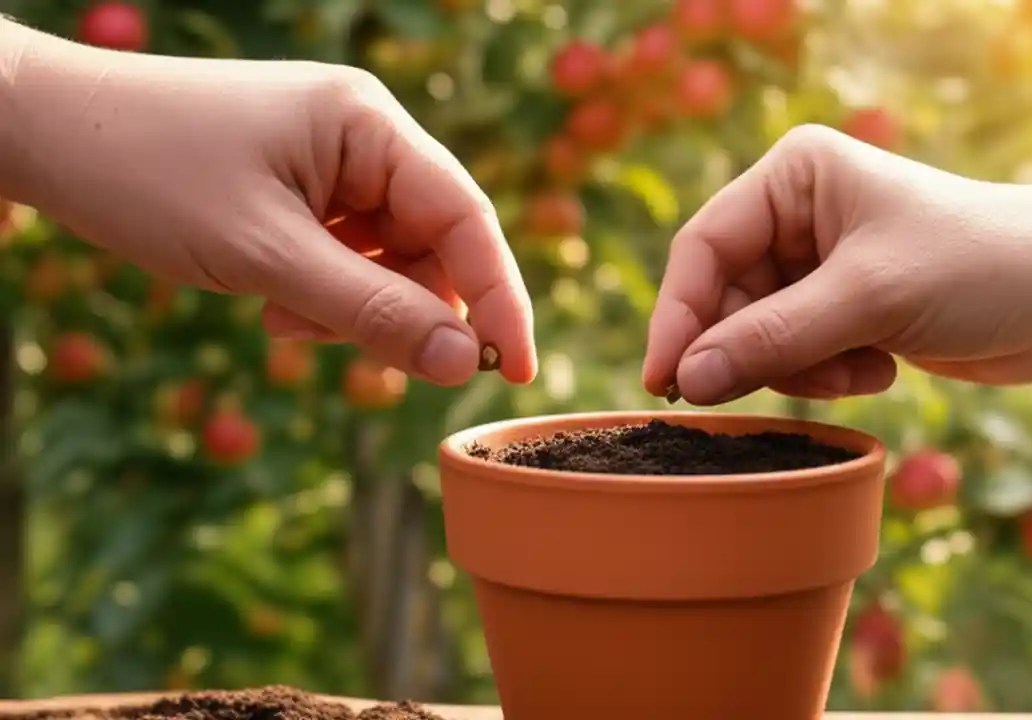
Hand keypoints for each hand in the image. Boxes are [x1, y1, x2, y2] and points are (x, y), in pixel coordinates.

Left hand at [1, 23, 534, 385]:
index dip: (499, 297)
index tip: (514, 370)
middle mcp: (364, 138)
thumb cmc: (150, 174)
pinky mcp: (303, 189)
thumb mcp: (266, 257)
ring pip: (387, 262)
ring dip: (350, 308)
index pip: (465, 218)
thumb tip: (460, 362)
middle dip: (398, 309)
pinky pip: (347, 258)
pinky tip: (272, 304)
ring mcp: (332, 163)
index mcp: (369, 125)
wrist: (47, 132)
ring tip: (281, 318)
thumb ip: (370, 311)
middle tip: (354, 351)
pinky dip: (321, 294)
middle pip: (429, 245)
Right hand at [643, 124, 1031, 404]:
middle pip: (726, 299)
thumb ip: (771, 340)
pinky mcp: (843, 308)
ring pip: (758, 337)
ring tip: (862, 368)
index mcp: (794, 176)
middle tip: (786, 385)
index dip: (680, 317)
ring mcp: (819, 263)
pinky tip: (882, 368)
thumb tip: (687, 380)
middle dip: (758, 350)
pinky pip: (796, 356)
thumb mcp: (867, 299)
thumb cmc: (979, 266)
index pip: (705, 248)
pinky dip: (829, 375)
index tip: (665, 382)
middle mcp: (798, 213)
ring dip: (802, 368)